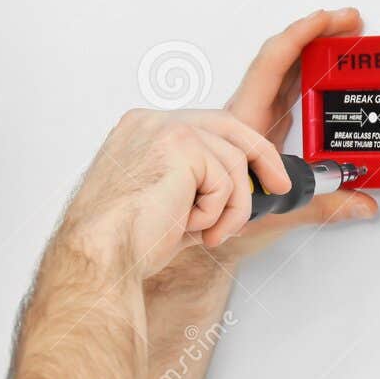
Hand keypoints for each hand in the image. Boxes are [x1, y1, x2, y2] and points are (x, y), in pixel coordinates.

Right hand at [61, 108, 290, 277]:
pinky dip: (216, 213)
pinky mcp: (181, 147)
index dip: (238, 149)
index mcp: (141, 132)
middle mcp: (150, 122)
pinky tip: (188, 227)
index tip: (261, 172)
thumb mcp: (167, 206)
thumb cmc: (121, 240)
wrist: (101, 256)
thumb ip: (198, 191)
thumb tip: (237, 197)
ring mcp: (165, 129)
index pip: (205, 126)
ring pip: (232, 162)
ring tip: (206, 233)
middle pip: (227, 125)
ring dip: (230, 207)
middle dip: (262, 156)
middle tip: (277, 185)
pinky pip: (226, 181)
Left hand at [220, 7, 377, 255]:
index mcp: (245, 121)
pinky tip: (336, 75)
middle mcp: (250, 114)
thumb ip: (320, 205)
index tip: (330, 19)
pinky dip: (313, 80)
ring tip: (350, 41)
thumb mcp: (270, 212)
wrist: (190, 235)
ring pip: (287, 75)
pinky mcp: (264, 132)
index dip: (301, 36)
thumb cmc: (211, 218)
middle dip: (318, 35)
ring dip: (316, 54)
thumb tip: (363, 202)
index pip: (273, 64)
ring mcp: (257, 121)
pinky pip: (290, 95)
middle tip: (352, 22)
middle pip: (283, 59)